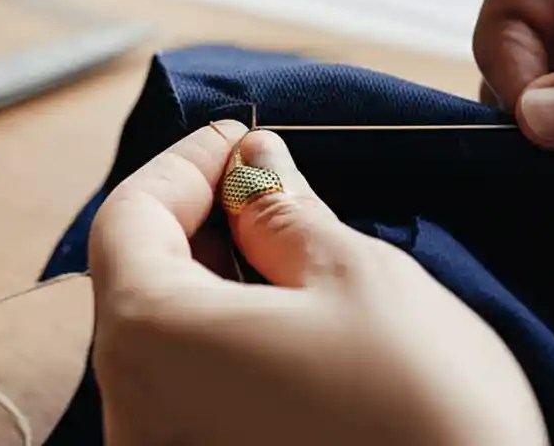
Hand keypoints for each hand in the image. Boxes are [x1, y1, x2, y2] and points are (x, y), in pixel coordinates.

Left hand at [87, 121, 546, 445]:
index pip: (128, 218)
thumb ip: (283, 212)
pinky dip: (224, 342)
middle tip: (268, 182)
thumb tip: (255, 162)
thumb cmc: (426, 415)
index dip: (185, 163)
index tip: (241, 138)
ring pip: (162, 341)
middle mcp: (133, 411)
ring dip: (213, 279)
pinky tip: (287, 321)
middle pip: (136, 281)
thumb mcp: (355, 280)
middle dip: (199, 219)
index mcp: (150, 339)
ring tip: (286, 244)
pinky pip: (189, 394)